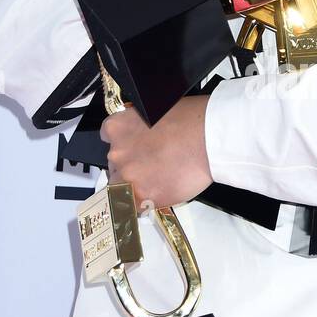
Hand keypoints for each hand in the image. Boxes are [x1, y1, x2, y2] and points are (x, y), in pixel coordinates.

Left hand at [100, 95, 212, 209]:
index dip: (123, 144)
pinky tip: (159, 196)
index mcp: (118, 127)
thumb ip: (142, 125)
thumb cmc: (192, 120)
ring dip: (135, 186)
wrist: (209, 138)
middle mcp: (117, 152)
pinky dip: (143, 204)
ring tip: (161, 182)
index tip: (134, 148)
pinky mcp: (141, 196)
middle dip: (132, 166)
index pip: (108, 138)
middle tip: (154, 166)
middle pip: (115, 164)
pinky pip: (133, 206)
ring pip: (121, 187)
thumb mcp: (157, 109)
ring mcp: (127, 176)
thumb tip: (145, 135)